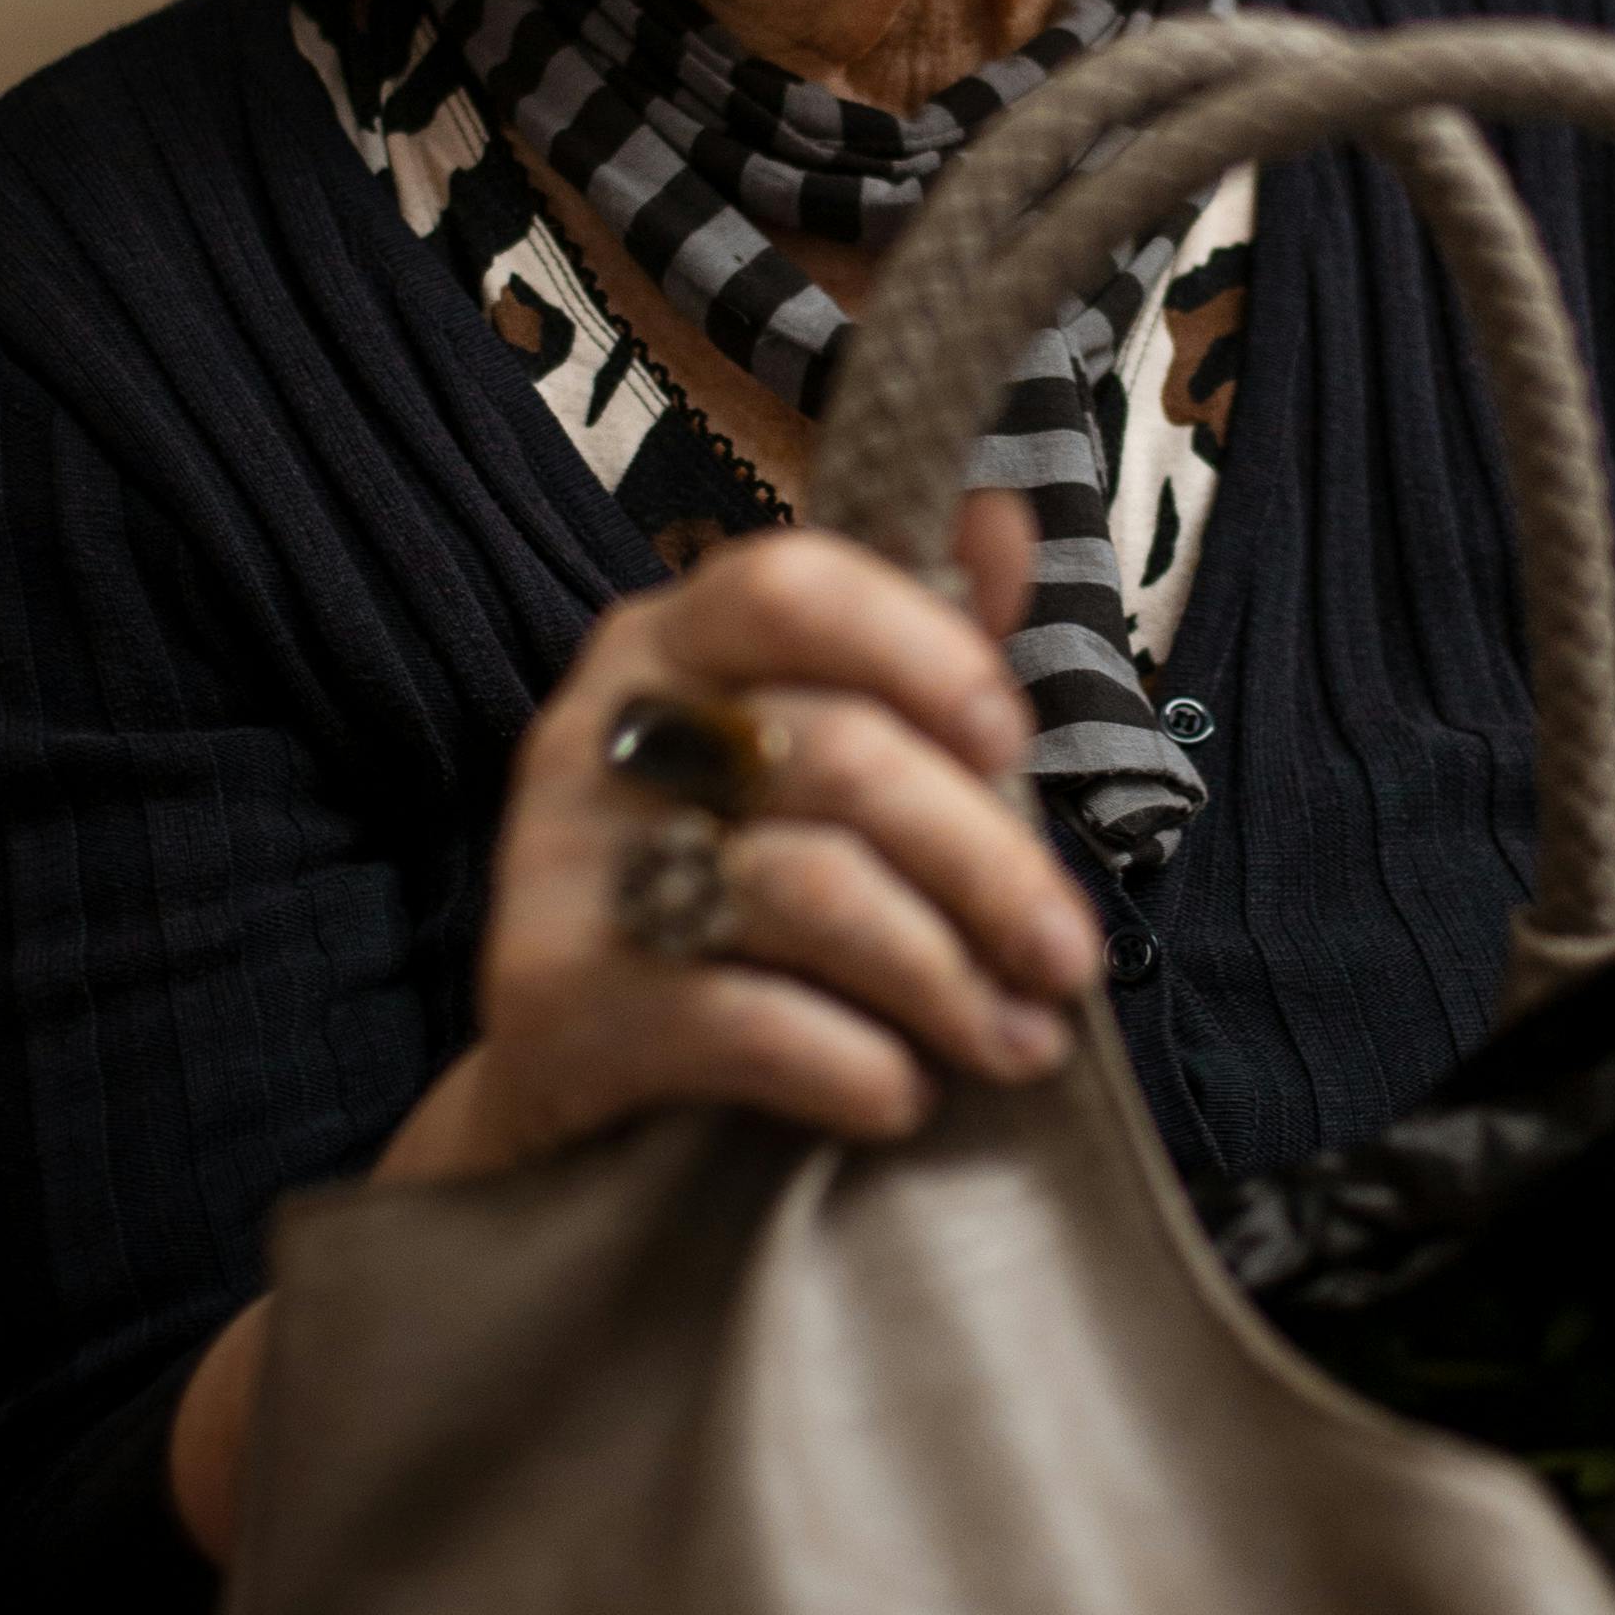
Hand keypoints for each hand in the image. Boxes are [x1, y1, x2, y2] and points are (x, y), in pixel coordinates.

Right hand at [395, 489, 1100, 1185]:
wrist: (568, 1090)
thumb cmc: (729, 896)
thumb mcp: (819, 755)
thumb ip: (917, 647)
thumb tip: (1006, 518)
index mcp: (671, 642)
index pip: (795, 587)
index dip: (927, 655)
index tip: (1016, 744)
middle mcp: (605, 728)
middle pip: (840, 756)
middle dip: (989, 867)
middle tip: (1068, 961)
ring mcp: (563, 860)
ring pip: (805, 888)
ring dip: (946, 980)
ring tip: (1017, 1044)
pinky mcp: (546, 995)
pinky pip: (741, 1021)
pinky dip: (854, 1066)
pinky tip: (903, 1096)